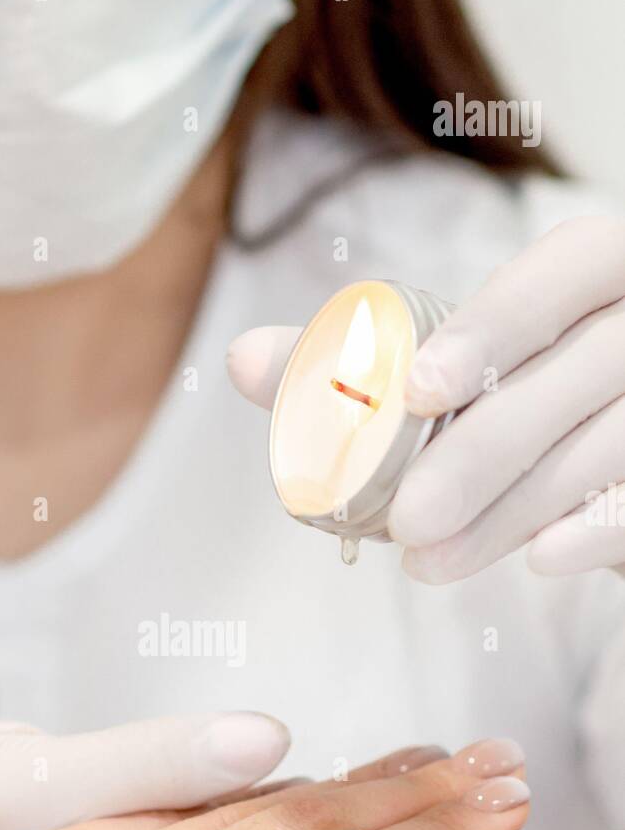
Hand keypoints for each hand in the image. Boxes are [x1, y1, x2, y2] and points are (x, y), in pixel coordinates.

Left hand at [228, 219, 624, 581]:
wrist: (617, 453)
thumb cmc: (522, 390)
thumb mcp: (456, 365)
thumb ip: (358, 360)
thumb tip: (242, 361)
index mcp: (600, 267)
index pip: (563, 270)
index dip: (493, 328)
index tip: (417, 390)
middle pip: (583, 371)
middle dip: (485, 450)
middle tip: (408, 518)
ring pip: (611, 446)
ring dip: (515, 512)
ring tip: (429, 562)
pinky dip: (598, 530)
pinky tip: (540, 562)